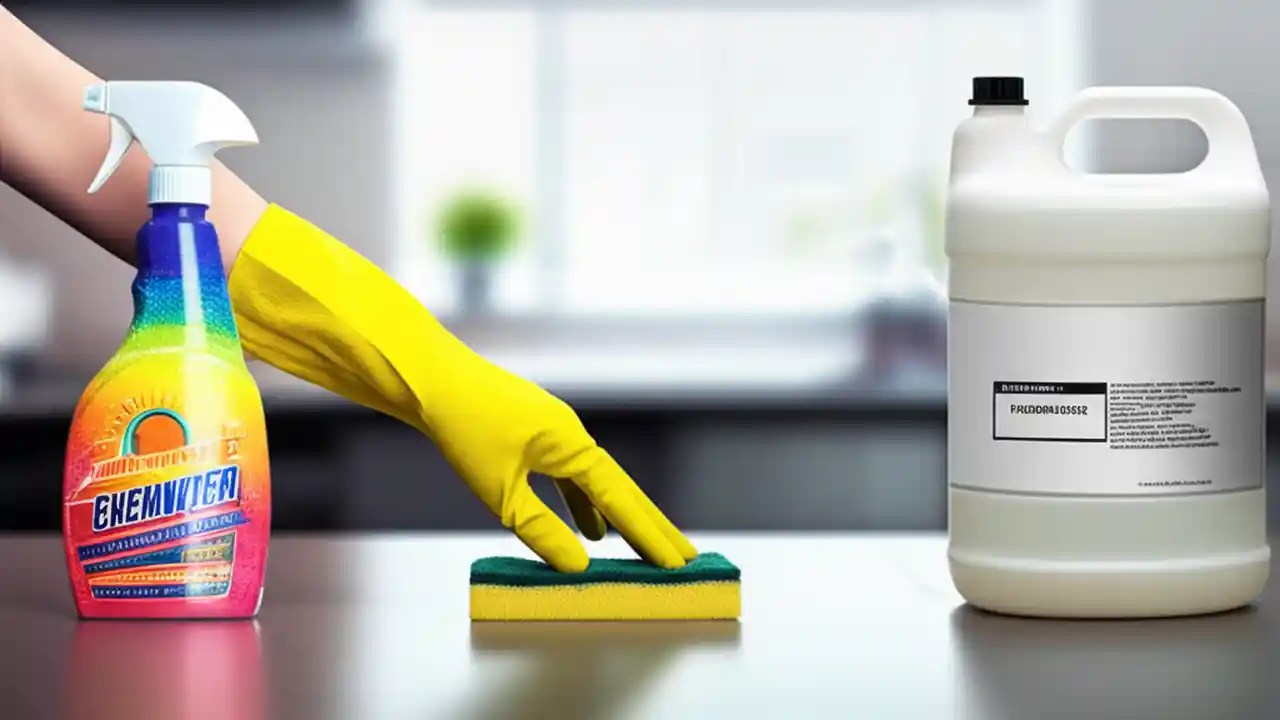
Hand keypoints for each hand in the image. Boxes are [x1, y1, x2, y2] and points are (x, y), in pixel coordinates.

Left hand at [229, 204, 696, 571]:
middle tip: (685, 558)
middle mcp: (572, 434)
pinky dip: (587, 503)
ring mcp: (556, 430)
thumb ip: (541, 531)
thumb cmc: (464, 428)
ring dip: (622, 516)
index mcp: (571, 445)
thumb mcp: (500, 492)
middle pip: (622, 488)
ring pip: (599, 481)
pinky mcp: (537, 431)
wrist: (431, 378)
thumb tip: (577, 564)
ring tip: (645, 550)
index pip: (621, 499)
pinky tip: (591, 527)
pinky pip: (575, 474)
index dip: (650, 534)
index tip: (679, 562)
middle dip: (651, 526)